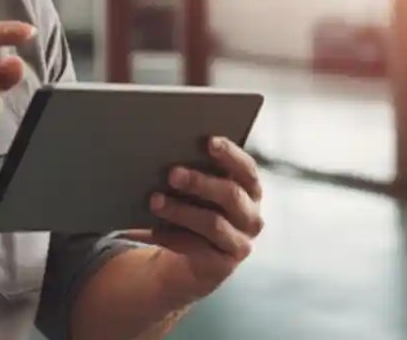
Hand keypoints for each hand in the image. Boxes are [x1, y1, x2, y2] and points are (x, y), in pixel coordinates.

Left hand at [123, 137, 264, 304]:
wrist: (188, 262)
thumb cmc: (190, 212)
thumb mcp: (193, 193)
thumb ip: (189, 174)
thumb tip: (159, 153)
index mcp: (248, 190)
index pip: (246, 168)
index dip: (230, 154)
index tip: (208, 141)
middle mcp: (251, 216)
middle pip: (231, 194)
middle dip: (200, 182)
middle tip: (172, 173)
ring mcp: (240, 242)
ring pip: (213, 223)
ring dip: (181, 211)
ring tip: (155, 201)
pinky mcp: (224, 265)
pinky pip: (199, 249)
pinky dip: (174, 237)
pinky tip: (155, 230)